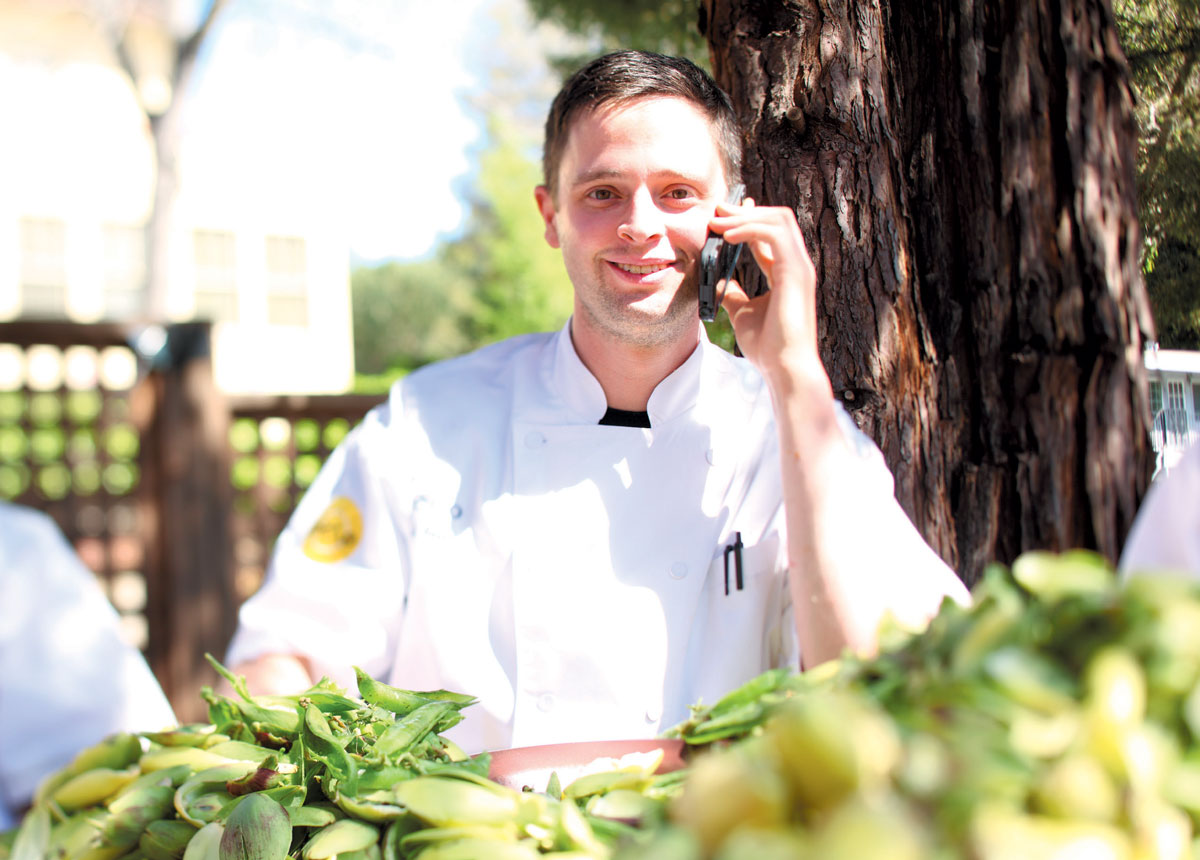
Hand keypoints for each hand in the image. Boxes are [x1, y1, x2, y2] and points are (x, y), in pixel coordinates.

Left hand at [710, 199, 826, 389]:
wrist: (784, 368)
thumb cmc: (768, 346)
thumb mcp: (742, 313)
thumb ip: (734, 293)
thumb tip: (719, 281)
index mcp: (785, 272)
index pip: (770, 233)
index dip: (747, 219)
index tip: (721, 215)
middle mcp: (796, 265)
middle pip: (777, 219)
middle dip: (745, 211)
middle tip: (716, 211)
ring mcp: (799, 267)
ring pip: (778, 220)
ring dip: (745, 216)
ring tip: (717, 222)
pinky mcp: (796, 272)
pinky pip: (775, 235)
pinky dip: (751, 229)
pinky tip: (728, 235)